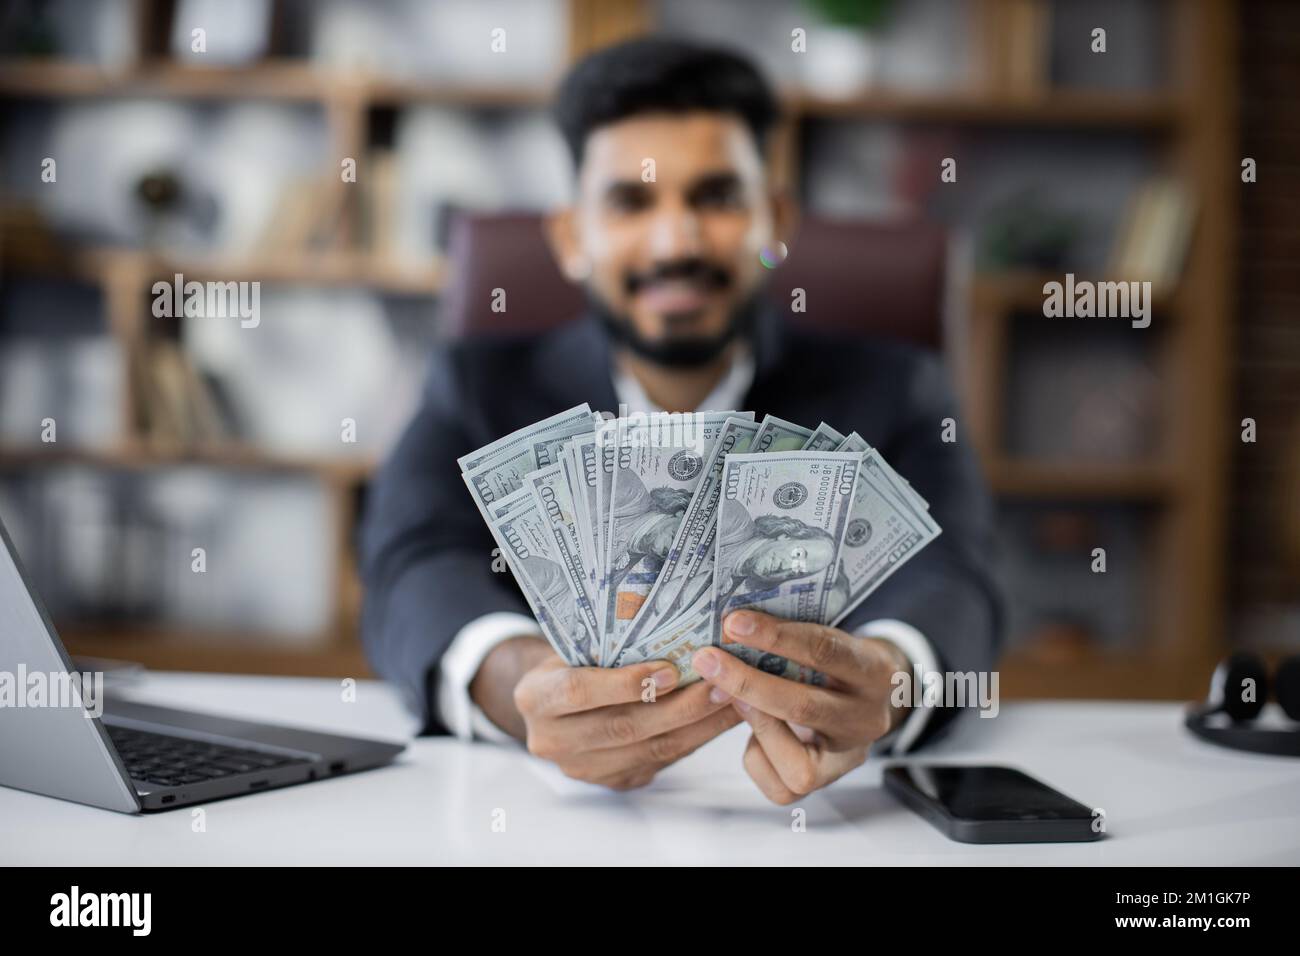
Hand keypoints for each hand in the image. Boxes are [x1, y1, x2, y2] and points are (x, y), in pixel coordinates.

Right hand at [511, 654, 741, 790]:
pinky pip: (661, 762)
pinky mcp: (613, 781)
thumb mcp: (573, 646)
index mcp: (536, 698)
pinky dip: (695, 739)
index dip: (625, 683)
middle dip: (679, 707)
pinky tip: (720, 720)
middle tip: (721, 683)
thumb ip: (608, 643)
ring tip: (733, 700)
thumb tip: (670, 620)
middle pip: (623, 728)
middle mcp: (553, 740)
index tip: (669, 669)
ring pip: (650, 750)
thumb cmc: (572, 661)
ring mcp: (583, 768)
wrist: (555, 704)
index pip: (579, 692)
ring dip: (698, 726)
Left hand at [691, 609, 911, 804]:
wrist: (865, 702)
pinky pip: (780, 782)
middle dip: (747, 682)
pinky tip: (755, 730)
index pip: (825, 651)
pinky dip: (756, 752)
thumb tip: (730, 631)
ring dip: (750, 719)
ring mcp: (849, 757)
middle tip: (707, 659)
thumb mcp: (828, 640)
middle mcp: (867, 719)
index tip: (734, 622)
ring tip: (722, 691)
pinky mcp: (825, 783)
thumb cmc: (833, 662)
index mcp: (875, 672)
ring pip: (793, 757)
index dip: (776, 637)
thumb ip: (791, 637)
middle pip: (803, 707)